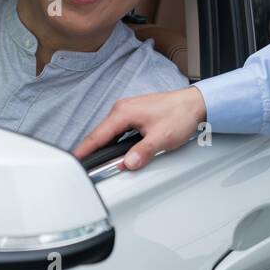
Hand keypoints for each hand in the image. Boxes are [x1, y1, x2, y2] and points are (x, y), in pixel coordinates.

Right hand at [72, 86, 206, 169]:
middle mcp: (122, 108)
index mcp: (124, 112)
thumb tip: (127, 163)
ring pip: (108, 132)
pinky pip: (116, 129)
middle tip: (84, 166)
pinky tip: (113, 150)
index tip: (74, 159)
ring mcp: (128, 110)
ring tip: (95, 160)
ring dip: (103, 145)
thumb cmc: (180, 114)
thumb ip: (142, 152)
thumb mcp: (162, 138)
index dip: (84, 149)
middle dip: (91, 149)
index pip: (98, 134)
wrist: (195, 103)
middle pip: (100, 133)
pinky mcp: (134, 114)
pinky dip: (112, 140)